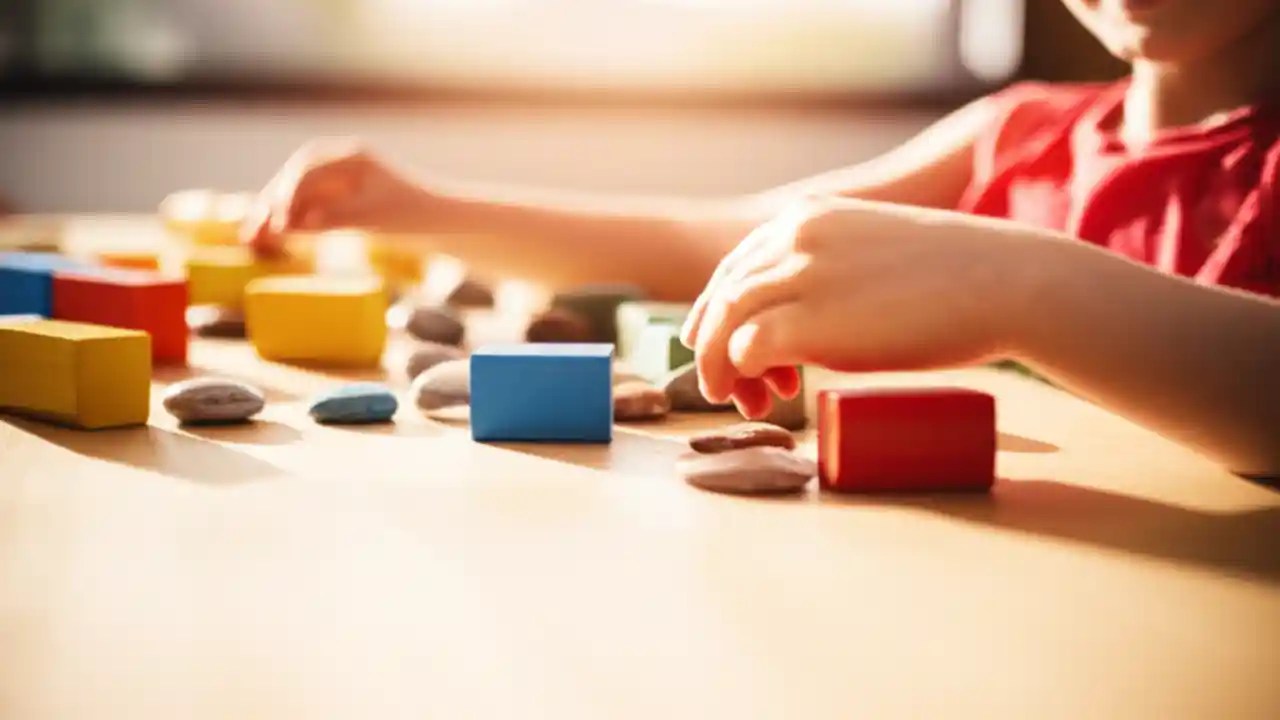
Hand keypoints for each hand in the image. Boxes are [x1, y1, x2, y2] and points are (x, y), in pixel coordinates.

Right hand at [241, 138, 432, 254]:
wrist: (440, 221)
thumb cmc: (413, 214)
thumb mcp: (374, 217)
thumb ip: (335, 217)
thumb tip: (295, 224)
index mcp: (351, 157)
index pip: (307, 169)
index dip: (287, 194)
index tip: (277, 222)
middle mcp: (341, 165)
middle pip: (294, 179)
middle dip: (271, 205)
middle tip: (250, 232)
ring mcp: (339, 182)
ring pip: (297, 194)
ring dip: (273, 215)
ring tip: (251, 239)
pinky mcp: (339, 200)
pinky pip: (307, 208)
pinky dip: (290, 223)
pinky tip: (272, 240)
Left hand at [681, 197, 1027, 417]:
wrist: (1006, 282)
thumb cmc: (959, 278)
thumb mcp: (878, 252)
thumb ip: (838, 269)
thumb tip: (819, 315)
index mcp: (809, 216)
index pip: (739, 264)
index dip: (727, 311)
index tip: (735, 346)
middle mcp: (794, 236)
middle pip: (723, 293)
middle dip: (716, 341)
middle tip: (730, 384)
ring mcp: (799, 275)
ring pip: (723, 322)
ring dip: (721, 365)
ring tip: (740, 400)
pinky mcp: (807, 320)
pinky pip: (744, 348)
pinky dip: (742, 374)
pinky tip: (769, 396)